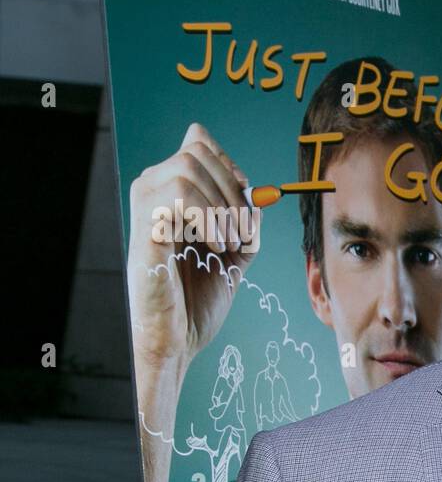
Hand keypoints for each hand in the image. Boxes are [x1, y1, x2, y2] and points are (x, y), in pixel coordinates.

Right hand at [126, 122, 260, 371]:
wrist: (178, 338)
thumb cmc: (198, 299)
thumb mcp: (236, 252)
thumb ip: (245, 220)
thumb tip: (256, 193)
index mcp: (172, 193)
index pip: (197, 143)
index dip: (229, 164)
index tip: (245, 201)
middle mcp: (153, 193)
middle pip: (196, 151)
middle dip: (232, 188)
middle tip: (242, 229)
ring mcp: (145, 209)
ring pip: (186, 168)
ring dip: (221, 206)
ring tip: (229, 243)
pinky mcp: (145, 229)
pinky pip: (177, 195)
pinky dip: (208, 219)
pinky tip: (213, 247)